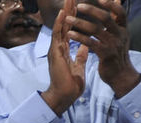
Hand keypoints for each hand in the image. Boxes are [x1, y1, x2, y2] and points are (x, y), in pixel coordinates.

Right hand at [41, 0, 87, 115]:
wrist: (65, 95)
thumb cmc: (71, 84)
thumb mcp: (79, 65)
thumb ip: (80, 55)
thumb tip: (85, 45)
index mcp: (63, 50)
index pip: (68, 30)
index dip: (73, 17)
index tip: (77, 5)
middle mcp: (57, 48)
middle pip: (63, 25)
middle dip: (68, 10)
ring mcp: (55, 50)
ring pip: (59, 27)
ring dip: (64, 13)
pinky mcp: (55, 54)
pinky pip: (57, 36)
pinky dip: (59, 24)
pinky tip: (63, 14)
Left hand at [66, 0, 140, 96]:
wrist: (119, 76)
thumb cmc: (115, 57)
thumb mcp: (117, 39)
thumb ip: (113, 26)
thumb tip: (112, 11)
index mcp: (123, 30)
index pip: (120, 12)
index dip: (111, 5)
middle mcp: (120, 35)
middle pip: (106, 18)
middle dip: (91, 10)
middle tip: (78, 5)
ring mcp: (113, 44)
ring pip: (96, 30)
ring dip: (80, 23)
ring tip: (68, 19)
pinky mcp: (105, 54)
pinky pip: (90, 43)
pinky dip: (79, 37)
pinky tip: (70, 34)